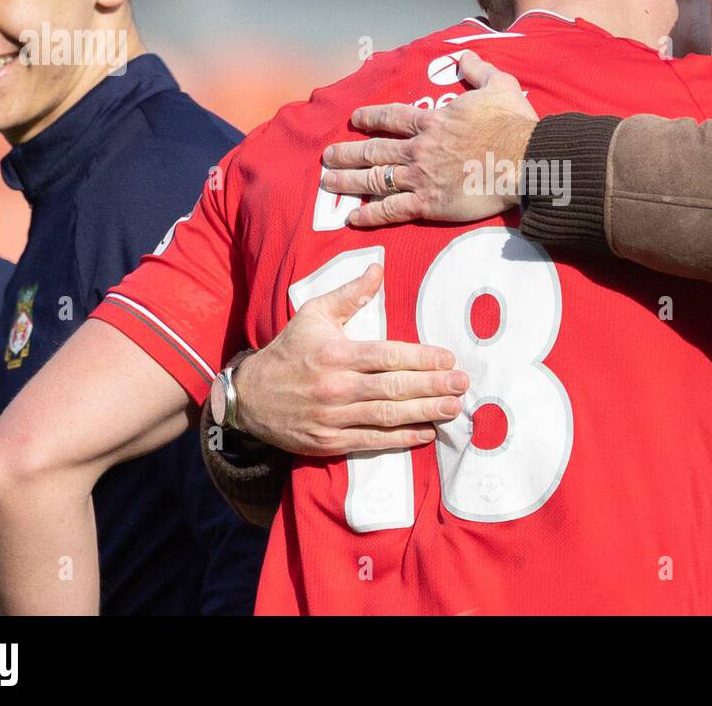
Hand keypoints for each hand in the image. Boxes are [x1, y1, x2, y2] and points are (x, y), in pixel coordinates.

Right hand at [233, 263, 468, 454]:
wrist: (249, 398)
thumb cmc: (289, 351)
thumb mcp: (313, 314)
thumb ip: (350, 295)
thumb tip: (379, 268)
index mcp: (336, 353)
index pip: (388, 355)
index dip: (422, 358)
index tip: (448, 358)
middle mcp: (337, 387)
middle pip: (394, 387)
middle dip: (433, 386)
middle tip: (462, 384)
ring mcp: (334, 418)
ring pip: (388, 416)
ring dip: (425, 412)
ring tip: (453, 407)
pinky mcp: (330, 442)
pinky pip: (373, 441)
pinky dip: (402, 439)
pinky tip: (426, 433)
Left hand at [320, 51, 537, 226]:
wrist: (524, 160)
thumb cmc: (514, 125)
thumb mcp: (499, 85)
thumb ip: (478, 71)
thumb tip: (464, 57)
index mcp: (432, 121)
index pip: (392, 118)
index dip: (370, 117)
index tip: (354, 120)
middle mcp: (419, 148)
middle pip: (373, 150)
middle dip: (347, 153)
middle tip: (327, 157)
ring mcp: (420, 177)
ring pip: (374, 179)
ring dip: (348, 181)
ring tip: (328, 182)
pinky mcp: (428, 203)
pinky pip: (391, 209)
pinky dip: (370, 214)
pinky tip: (352, 218)